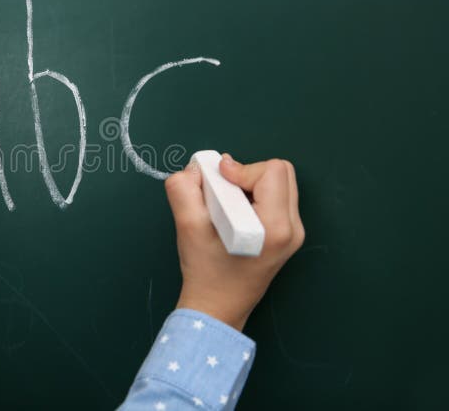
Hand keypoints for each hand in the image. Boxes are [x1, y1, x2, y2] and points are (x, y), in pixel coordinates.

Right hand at [164, 154, 304, 330]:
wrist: (216, 308)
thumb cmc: (205, 272)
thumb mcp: (187, 226)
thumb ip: (183, 189)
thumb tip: (195, 168)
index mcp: (275, 226)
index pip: (271, 171)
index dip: (240, 170)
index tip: (217, 186)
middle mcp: (293, 228)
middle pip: (280, 172)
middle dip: (246, 175)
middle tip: (221, 194)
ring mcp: (294, 233)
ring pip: (279, 183)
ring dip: (249, 185)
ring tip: (226, 206)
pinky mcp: (287, 236)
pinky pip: (276, 198)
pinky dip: (253, 196)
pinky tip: (234, 215)